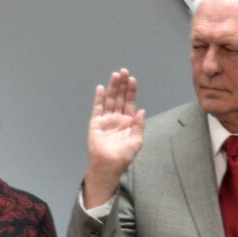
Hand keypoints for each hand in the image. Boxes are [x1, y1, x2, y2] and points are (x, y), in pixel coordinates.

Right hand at [83, 69, 145, 207]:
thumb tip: (142, 110)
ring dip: (113, 87)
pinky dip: (99, 98)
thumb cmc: (124, 156)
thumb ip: (139, 125)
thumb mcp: (137, 141)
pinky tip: (101, 88)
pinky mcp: (96, 122)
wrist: (109, 165)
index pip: (130, 103)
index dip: (131, 91)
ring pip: (110, 99)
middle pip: (120, 98)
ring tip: (115, 75)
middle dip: (122, 85)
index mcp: (128, 122)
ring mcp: (106, 119)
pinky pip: (98, 108)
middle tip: (124, 71)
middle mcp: (117, 118)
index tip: (132, 79)